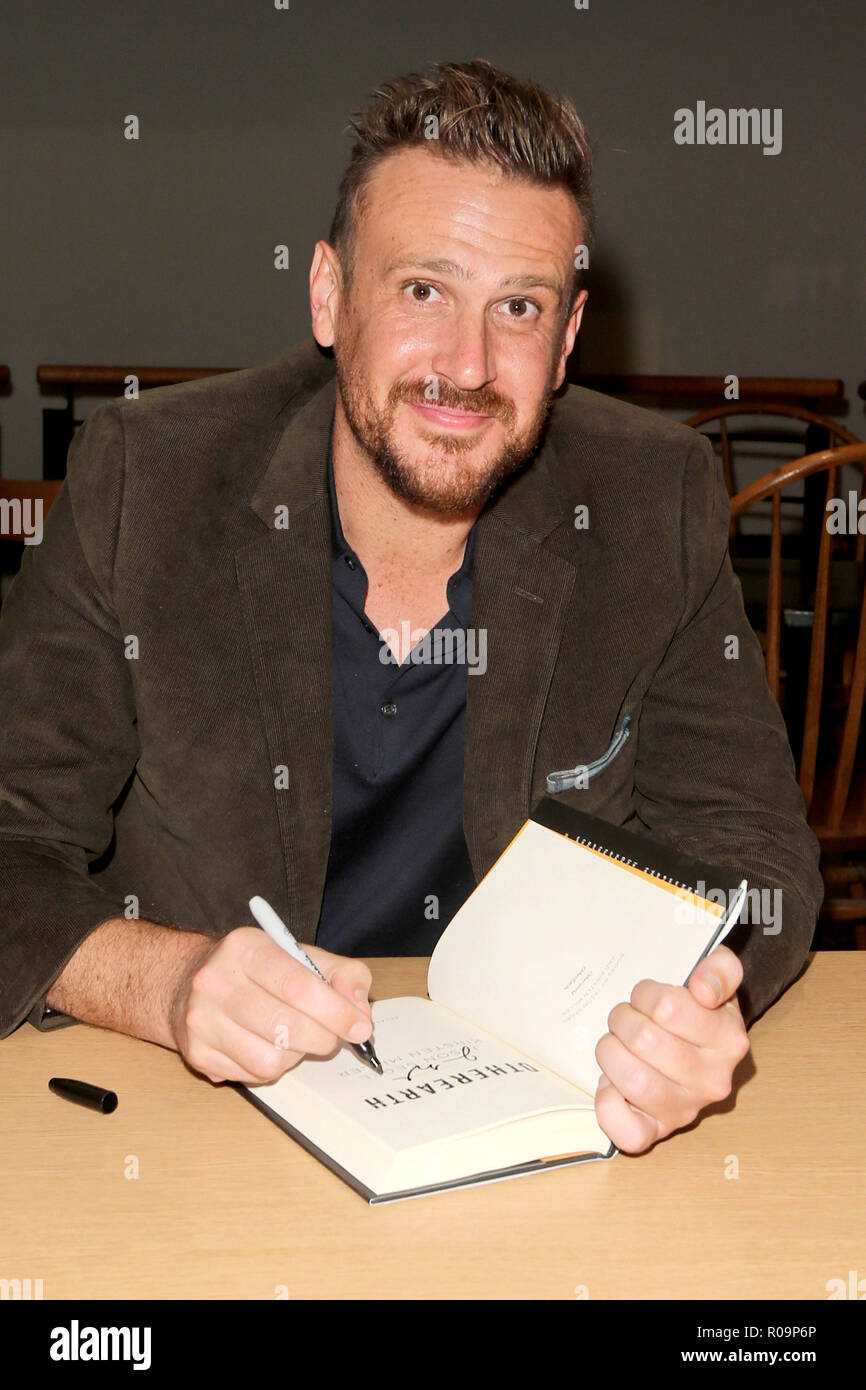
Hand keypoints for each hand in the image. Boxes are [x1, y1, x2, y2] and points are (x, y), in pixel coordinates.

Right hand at [169, 927, 372, 1083]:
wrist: (190, 984)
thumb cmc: (258, 971)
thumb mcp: (301, 955)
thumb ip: (341, 974)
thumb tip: (359, 1010)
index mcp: (245, 947)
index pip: (297, 985)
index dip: (335, 1011)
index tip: (360, 1027)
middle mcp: (215, 981)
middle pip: (285, 1026)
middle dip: (322, 1038)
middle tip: (332, 1036)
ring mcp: (201, 1020)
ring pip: (270, 1060)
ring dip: (295, 1055)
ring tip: (293, 1038)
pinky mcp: (197, 1053)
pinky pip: (253, 1076)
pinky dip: (273, 1068)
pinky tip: (267, 1046)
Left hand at [593, 944, 749, 1152]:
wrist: (702, 1053)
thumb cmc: (701, 1013)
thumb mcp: (719, 981)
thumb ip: (721, 970)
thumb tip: (703, 990)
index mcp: (729, 1041)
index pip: (666, 1008)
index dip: (646, 995)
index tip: (649, 999)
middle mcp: (712, 1081)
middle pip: (644, 1041)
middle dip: (623, 1019)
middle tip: (628, 1019)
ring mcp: (686, 1110)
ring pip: (631, 1078)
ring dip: (611, 1052)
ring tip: (618, 1044)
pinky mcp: (658, 1132)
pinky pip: (627, 1131)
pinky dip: (609, 1103)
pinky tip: (613, 1083)